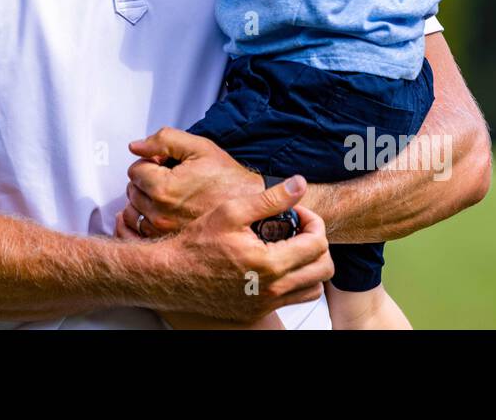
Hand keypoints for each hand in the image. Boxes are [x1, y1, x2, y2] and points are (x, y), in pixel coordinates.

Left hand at [117, 127, 267, 237]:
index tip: (169, 163)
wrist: (250, 207)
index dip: (153, 161)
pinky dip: (145, 217)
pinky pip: (138, 229)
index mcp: (164, 188)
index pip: (136, 169)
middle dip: (148, 179)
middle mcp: (159, 213)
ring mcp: (162, 230)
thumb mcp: (199, 147)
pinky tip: (163, 209)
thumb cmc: (228, 178)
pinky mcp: (167, 242)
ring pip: (133, 209)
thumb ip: (163, 140)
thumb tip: (136, 146)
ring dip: (145, 198)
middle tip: (173, 177)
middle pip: (133, 189)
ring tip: (171, 193)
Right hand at [129, 175, 330, 323]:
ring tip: (290, 246)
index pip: (317, 244)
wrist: (172, 274)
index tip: (297, 212)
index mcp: (270, 264)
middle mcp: (272, 289)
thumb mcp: (232, 212)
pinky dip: (294, 281)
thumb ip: (271, 199)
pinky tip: (275, 263)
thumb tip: (299, 184)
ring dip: (310, 266)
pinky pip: (292, 299)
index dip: (313, 221)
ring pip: (313, 289)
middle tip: (299, 229)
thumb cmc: (197, 242)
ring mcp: (266, 304)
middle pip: (324, 269)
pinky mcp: (258, 312)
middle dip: (318, 243)